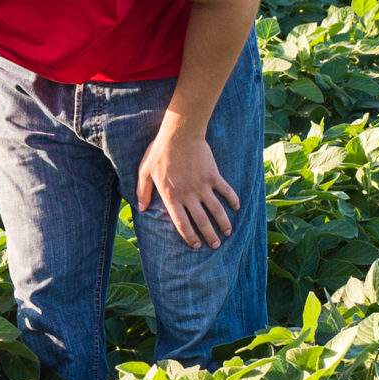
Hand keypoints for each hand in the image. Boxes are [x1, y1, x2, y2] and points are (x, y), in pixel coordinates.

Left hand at [137, 122, 241, 250]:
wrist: (179, 133)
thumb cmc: (160, 151)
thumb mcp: (145, 171)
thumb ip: (143, 191)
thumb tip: (141, 208)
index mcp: (172, 196)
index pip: (181, 224)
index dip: (189, 236)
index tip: (195, 245)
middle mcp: (188, 195)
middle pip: (201, 221)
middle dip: (209, 236)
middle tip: (215, 245)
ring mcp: (203, 186)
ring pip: (216, 210)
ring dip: (223, 223)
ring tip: (227, 233)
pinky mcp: (213, 175)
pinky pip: (226, 190)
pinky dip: (233, 199)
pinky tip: (237, 207)